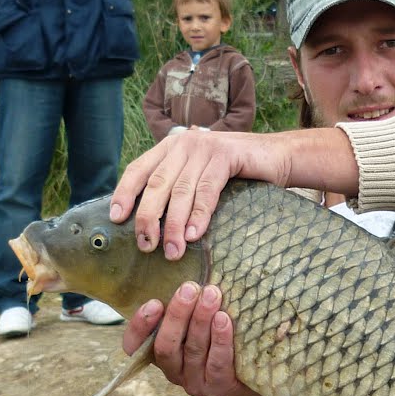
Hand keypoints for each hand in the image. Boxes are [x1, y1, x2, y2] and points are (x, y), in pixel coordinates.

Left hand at [110, 129, 326, 259]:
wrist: (277, 156)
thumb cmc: (237, 174)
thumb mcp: (199, 177)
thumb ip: (177, 189)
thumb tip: (149, 224)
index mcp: (171, 147)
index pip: (139, 169)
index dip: (125, 193)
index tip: (116, 218)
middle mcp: (184, 144)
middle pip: (157, 183)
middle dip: (148, 217)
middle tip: (146, 245)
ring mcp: (205, 147)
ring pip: (181, 191)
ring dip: (173, 225)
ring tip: (171, 251)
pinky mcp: (226, 155)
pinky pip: (206, 190)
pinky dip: (198, 215)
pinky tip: (193, 235)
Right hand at [122, 282, 279, 395]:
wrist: (251, 374)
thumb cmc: (217, 337)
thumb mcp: (195, 322)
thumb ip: (186, 305)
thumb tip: (188, 271)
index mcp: (159, 352)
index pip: (134, 346)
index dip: (139, 326)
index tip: (153, 302)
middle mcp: (173, 370)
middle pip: (166, 345)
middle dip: (177, 314)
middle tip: (189, 288)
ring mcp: (195, 382)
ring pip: (193, 350)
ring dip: (201, 319)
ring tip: (211, 294)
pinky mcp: (218, 386)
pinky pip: (218, 362)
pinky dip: (220, 339)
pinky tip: (223, 319)